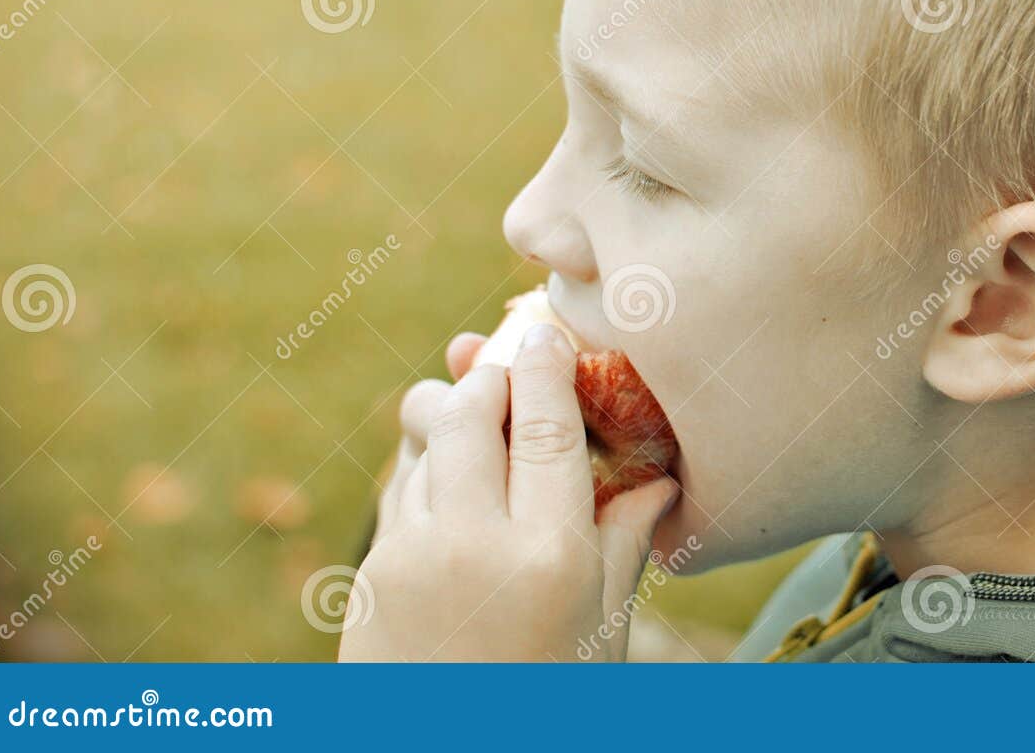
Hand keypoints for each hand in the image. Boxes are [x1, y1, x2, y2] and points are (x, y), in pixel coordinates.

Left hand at [343, 325, 679, 660]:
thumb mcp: (604, 631)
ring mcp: (413, 556)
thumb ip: (626, 544)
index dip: (544, 366)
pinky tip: (449, 474)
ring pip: (426, 444)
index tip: (545, 332)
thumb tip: (661, 480)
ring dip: (451, 416)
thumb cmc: (546, 702)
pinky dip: (425, 464)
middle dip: (487, 376)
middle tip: (504, 363)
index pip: (545, 425)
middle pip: (471, 413)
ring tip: (477, 412)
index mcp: (550, 555)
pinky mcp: (372, 572)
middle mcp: (475, 543)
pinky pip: (400, 487)